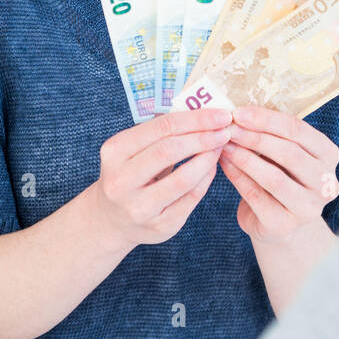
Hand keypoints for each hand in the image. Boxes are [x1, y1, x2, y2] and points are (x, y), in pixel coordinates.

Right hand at [93, 108, 232, 249]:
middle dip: (203, 137)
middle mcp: (121, 181)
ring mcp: (139, 207)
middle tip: (225, 130)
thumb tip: (206, 112)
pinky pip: (190, 198)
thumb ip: (162, 132)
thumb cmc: (131, 174)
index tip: (221, 114)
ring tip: (220, 147)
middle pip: (169, 151)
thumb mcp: (133, 149)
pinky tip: (212, 167)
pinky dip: (206, 179)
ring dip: (208, 159)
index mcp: (114, 151)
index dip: (195, 119)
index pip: (161, 127)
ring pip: (183, 179)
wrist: (112, 220)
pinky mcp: (159, 226)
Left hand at [219, 104, 338, 244]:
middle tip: (228, 128)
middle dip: (254, 137)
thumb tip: (239, 112)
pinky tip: (224, 164)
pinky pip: (256, 196)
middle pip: (289, 152)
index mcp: (328, 154)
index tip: (239, 112)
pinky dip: (237, 177)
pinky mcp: (284, 225)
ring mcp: (307, 207)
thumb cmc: (281, 176)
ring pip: (273, 177)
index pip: (298, 130)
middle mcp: (325, 182)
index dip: (267, 119)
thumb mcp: (285, 152)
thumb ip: (271, 134)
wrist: (282, 222)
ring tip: (224, 145)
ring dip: (244, 157)